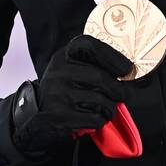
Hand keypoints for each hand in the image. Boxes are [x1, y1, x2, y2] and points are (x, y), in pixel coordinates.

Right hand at [11, 34, 136, 152]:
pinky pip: (94, 117)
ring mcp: (57, 93)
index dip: (113, 56)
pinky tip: (96, 118)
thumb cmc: (64, 91)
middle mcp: (58, 71)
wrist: (36, 116)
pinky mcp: (59, 115)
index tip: (127, 69)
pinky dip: (101, 120)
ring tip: (107, 109)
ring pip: (100, 100)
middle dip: (119, 89)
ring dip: (110, 108)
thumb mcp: (73, 70)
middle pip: (99, 77)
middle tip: (125, 95)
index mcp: (64, 56)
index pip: (90, 46)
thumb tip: (129, 74)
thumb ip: (95, 67)